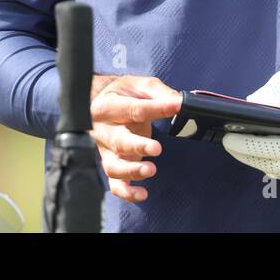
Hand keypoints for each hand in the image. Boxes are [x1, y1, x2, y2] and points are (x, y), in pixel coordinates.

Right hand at [87, 74, 182, 204]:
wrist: (100, 102)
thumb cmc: (123, 94)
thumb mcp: (140, 85)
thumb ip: (159, 93)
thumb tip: (179, 102)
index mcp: (108, 106)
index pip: (133, 109)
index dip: (156, 108)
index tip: (176, 107)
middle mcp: (103, 130)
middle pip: (118, 141)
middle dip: (137, 146)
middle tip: (156, 148)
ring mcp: (106, 150)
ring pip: (114, 166)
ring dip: (132, 170)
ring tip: (151, 169)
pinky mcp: (112, 164)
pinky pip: (115, 184)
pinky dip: (126, 192)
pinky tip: (142, 194)